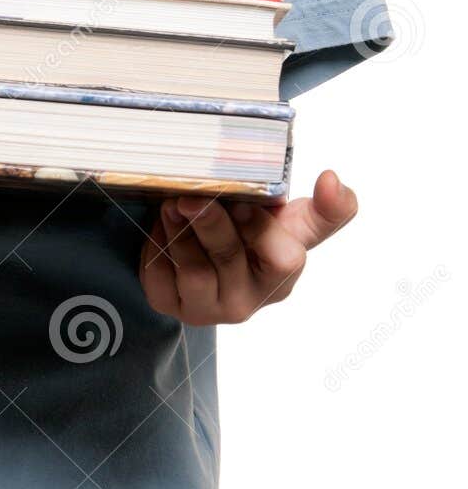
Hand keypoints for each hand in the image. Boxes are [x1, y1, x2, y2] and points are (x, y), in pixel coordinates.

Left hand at [139, 168, 357, 325]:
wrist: (214, 257)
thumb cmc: (259, 234)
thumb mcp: (295, 221)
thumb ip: (328, 207)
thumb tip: (333, 180)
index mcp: (282, 275)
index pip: (283, 259)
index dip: (262, 228)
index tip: (247, 202)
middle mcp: (248, 300)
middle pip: (228, 258)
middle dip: (210, 221)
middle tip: (191, 195)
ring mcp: (208, 308)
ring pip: (193, 270)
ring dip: (179, 232)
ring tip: (171, 204)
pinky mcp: (173, 307)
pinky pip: (159, 279)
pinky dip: (157, 247)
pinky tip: (162, 228)